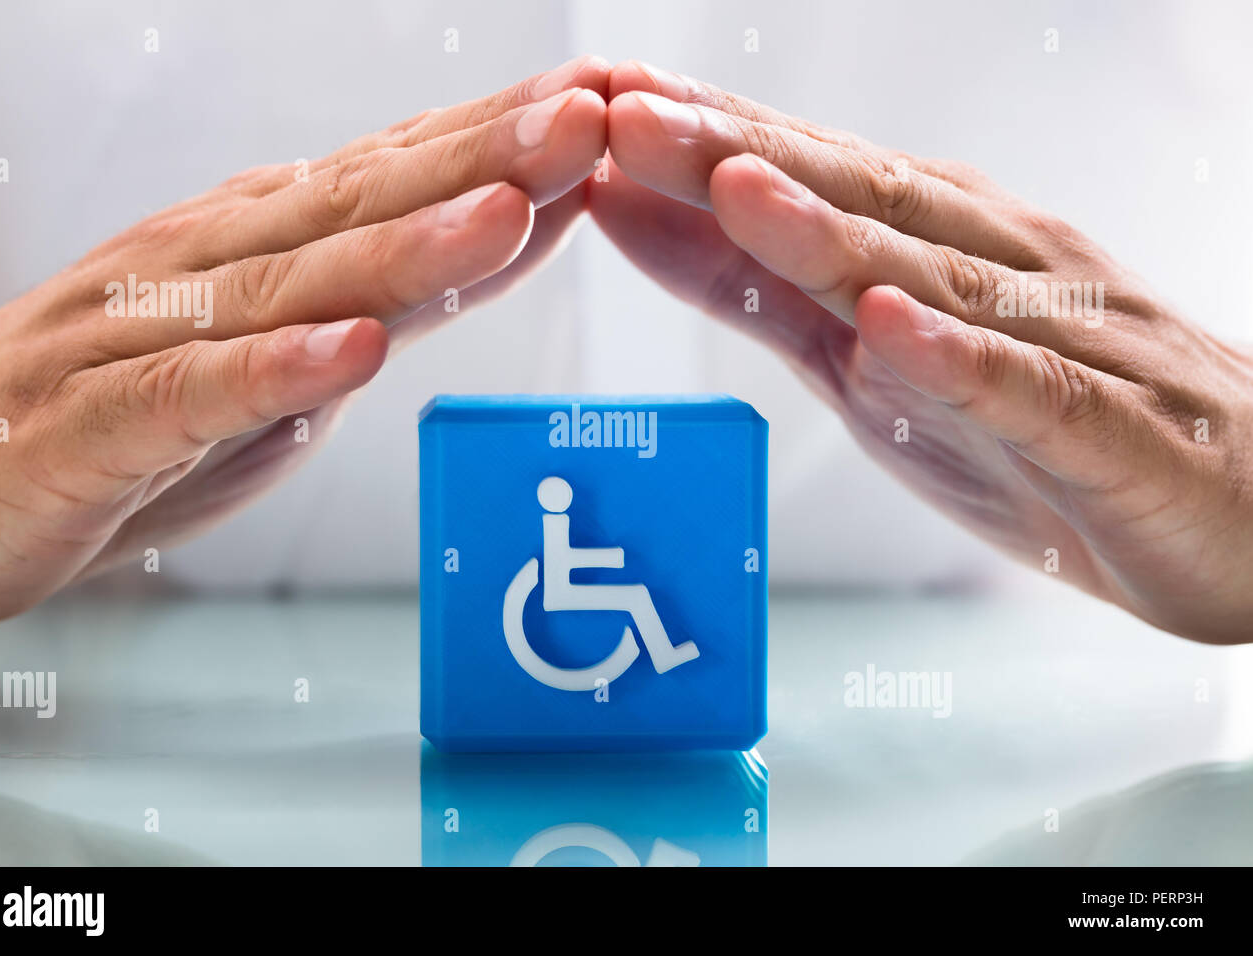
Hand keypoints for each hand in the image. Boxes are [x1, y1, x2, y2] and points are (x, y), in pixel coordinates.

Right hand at [0, 57, 607, 623]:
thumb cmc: (132, 408)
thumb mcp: (294, 341)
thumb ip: (398, 289)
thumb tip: (518, 225)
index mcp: (264, 241)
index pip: (399, 174)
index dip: (504, 137)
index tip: (606, 99)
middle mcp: (212, 264)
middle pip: (361, 204)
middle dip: (483, 159)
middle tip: (585, 117)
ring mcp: (149, 336)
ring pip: (292, 284)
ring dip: (404, 248)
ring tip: (503, 214)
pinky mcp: (96, 424)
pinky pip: (192, 392)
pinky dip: (273, 372)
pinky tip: (348, 352)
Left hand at [592, 61, 1252, 642]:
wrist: (1231, 512)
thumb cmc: (1041, 432)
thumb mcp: (870, 364)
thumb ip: (763, 293)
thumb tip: (644, 217)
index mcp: (929, 249)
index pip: (803, 178)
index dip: (698, 139)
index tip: (598, 101)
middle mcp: (990, 269)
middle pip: (854, 201)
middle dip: (734, 156)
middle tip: (626, 113)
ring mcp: (1055, 340)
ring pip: (930, 275)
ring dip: (826, 231)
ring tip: (737, 188)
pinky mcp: (1109, 428)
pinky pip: (1027, 388)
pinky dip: (958, 358)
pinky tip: (894, 327)